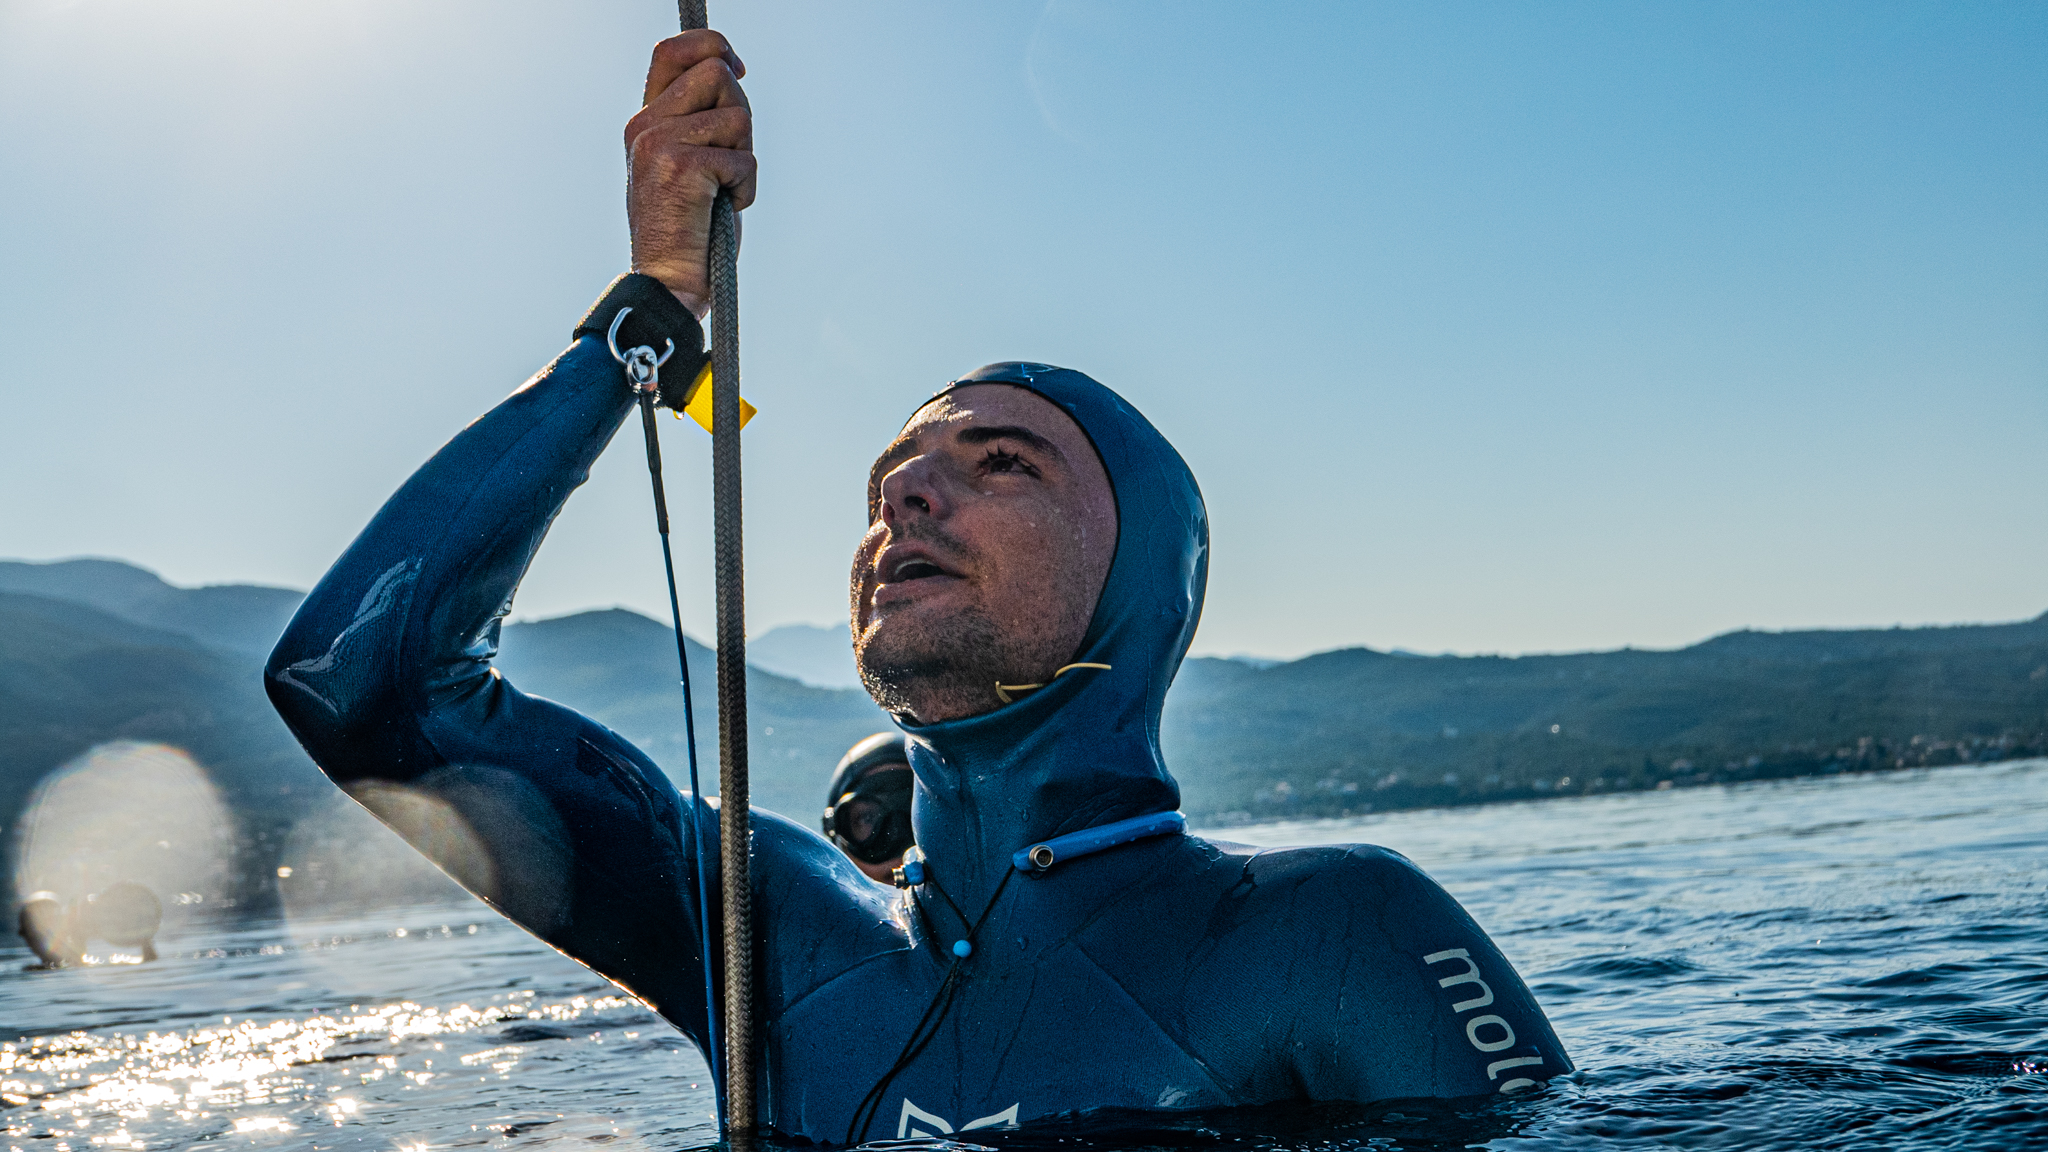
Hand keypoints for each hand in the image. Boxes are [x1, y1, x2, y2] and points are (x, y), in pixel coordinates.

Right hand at [625, 31, 754, 316]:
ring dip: (743, 156)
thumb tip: (732, 72)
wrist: (669, 283)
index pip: (672, 51)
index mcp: (644, 122)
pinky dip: (746, 187)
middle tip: (728, 162)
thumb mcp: (689, 164)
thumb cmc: (690, 232)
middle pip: (717, 74)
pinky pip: (744, 157)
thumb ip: (700, 119)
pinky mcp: (681, 166)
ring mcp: (659, 143)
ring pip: (737, 114)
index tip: (737, 68)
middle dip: (740, 116)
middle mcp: (645, 126)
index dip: (712, 46)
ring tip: (721, 190)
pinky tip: (723, 208)